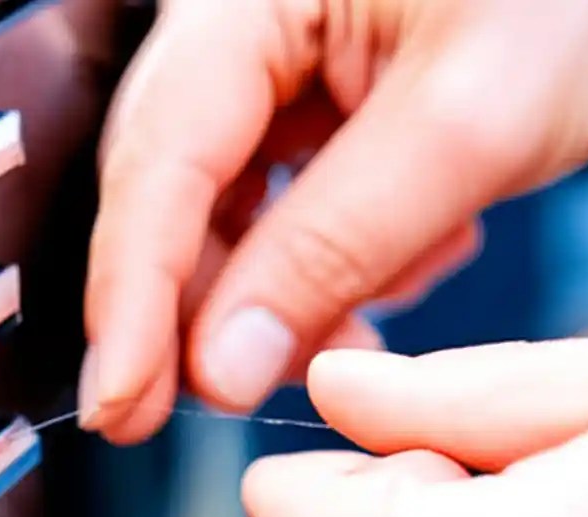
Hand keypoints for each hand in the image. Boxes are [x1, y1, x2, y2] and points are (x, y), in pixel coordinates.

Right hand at [80, 0, 587, 443]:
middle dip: (195, 310)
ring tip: (347, 339)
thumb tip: (220, 364)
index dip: (130, 297)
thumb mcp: (467, 127)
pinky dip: (315, 265)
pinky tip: (384, 277)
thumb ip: (334, 245)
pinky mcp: (302, 103)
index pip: (158, 164)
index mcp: (246, 2)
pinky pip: (272, 207)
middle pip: (169, 196)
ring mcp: (265, 66)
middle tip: (207, 406)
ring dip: (270, 297)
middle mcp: (232, 31)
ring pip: (217, 214)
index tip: (120, 404)